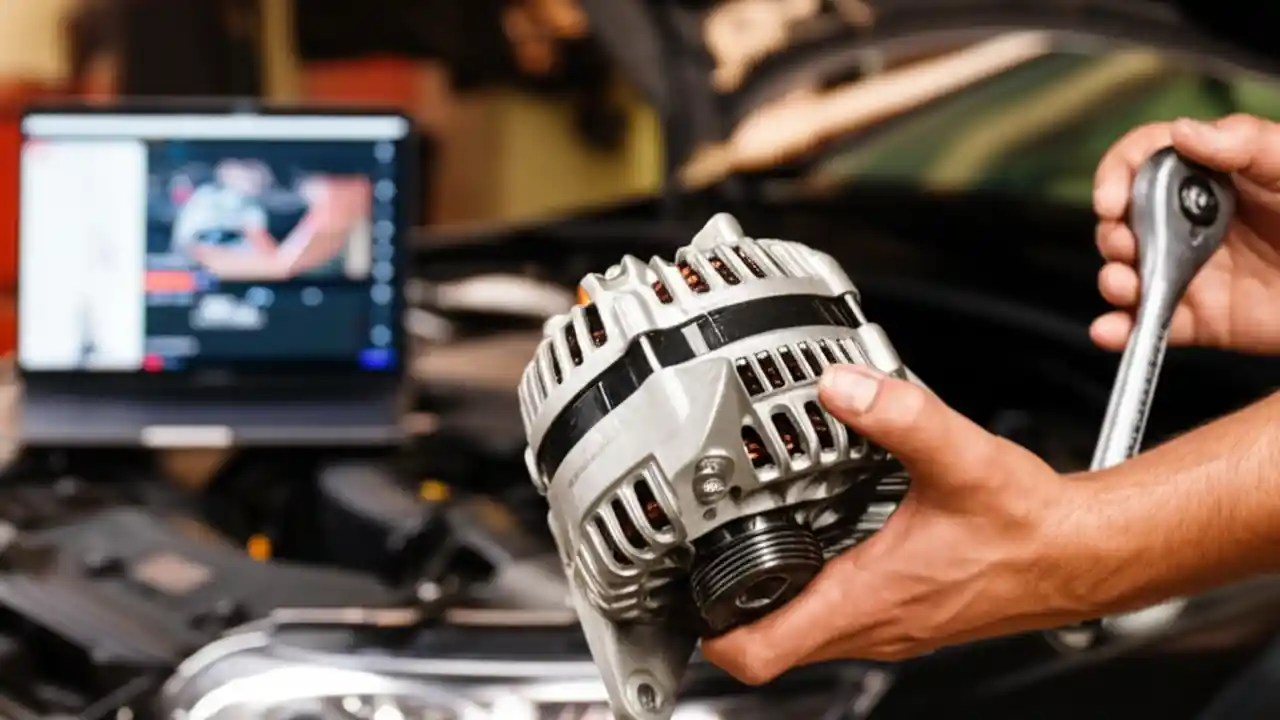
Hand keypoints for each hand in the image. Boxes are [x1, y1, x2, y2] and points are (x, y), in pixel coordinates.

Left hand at [701, 364, 1094, 684]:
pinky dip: (814, 591)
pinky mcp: (910, 614)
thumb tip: (840, 387)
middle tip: (703, 563)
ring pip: (807, 635)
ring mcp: (892, 626)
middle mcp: (873, 626)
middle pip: (773, 648)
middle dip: (730, 614)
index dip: (711, 634)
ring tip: (751, 549)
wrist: (1084, 553)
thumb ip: (896, 415)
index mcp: (867, 599)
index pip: (762, 654)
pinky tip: (820, 544)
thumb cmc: (1031, 526)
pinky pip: (840, 618)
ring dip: (772, 602)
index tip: (685, 599)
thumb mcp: (958, 458)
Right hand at [1092, 114, 1279, 354]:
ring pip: (1129, 273)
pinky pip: (1149, 325)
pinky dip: (1120, 330)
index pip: (1144, 161)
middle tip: (1126, 246)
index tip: (1113, 199)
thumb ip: (1247, 143)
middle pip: (1126, 221)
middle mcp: (1193, 223)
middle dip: (1112, 234)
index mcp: (1211, 177)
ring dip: (1113, 280)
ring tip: (1125, 286)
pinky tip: (1114, 330)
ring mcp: (1193, 271)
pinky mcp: (1199, 318)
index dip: (1118, 175)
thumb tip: (1181, 132)